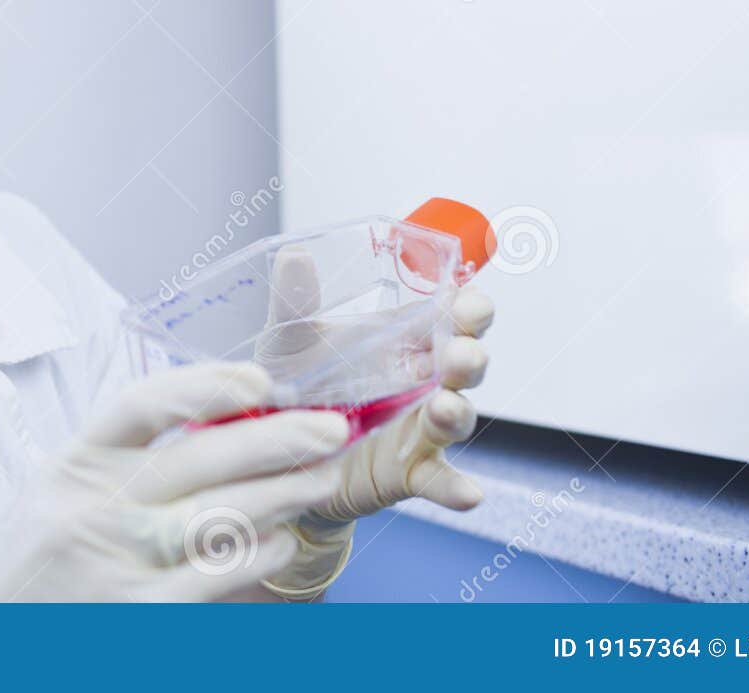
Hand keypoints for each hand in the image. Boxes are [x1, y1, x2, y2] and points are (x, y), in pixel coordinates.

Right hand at [0, 361, 357, 601]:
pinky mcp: (138, 614)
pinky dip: (258, 553)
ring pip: (219, 516)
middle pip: (197, 458)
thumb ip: (125, 458)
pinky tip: (285, 539)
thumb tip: (224, 419)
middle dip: (276, 438)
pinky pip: (215, 577)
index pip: (140, 405)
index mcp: (73, 463)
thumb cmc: (39, 556)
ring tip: (324, 476)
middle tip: (331, 426)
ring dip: (283, 492)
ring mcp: (117, 563)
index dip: (205, 386)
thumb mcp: (62, 488)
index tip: (259, 381)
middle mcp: (93, 507)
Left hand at [253, 245, 494, 596]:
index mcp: (404, 340)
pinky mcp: (408, 470)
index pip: (452, 316)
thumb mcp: (288, 342)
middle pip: (465, 362)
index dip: (469, 307)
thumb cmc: (296, 387)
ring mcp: (420, 428)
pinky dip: (456, 487)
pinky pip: (439, 479)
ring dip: (459, 411)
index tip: (468, 300)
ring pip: (457, 416)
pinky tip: (470, 494)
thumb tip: (294, 253)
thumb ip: (295, 301)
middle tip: (460, 351)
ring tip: (446, 407)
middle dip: (469, 354)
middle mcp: (423, 381)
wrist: (278, 454)